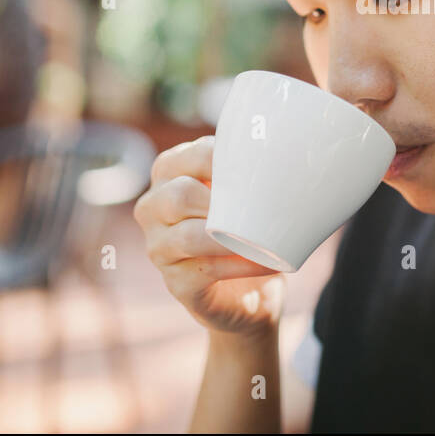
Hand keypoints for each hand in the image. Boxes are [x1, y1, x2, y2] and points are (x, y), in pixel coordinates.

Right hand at [134, 136, 284, 336]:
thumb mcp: (243, 190)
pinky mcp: (175, 283)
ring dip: (233, 237)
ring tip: (264, 238)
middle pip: (179, 194)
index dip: (228, 161)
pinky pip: (207, 270)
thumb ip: (248, 166)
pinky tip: (268, 262)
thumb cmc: (246, 226)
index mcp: (168, 173)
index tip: (263, 169)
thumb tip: (281, 145)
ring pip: (189, 236)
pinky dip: (243, 265)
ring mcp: (159, 248)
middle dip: (223, 200)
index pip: (192, 156)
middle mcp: (153, 208)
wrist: (251, 290)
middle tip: (259, 207)